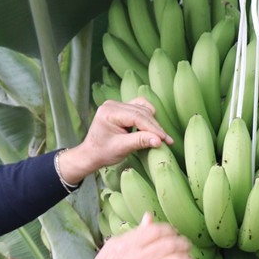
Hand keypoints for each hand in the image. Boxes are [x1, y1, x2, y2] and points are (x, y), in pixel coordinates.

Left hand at [56, 98, 171, 185]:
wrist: (91, 153)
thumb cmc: (103, 152)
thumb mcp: (122, 148)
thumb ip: (140, 142)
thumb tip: (159, 141)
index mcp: (109, 112)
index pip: (137, 117)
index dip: (153, 128)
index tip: (165, 139)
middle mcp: (113, 104)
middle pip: (141, 112)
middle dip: (154, 127)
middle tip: (167, 141)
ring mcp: (117, 105)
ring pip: (143, 109)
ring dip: (152, 122)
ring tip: (159, 137)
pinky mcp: (122, 108)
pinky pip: (140, 108)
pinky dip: (147, 118)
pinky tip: (150, 129)